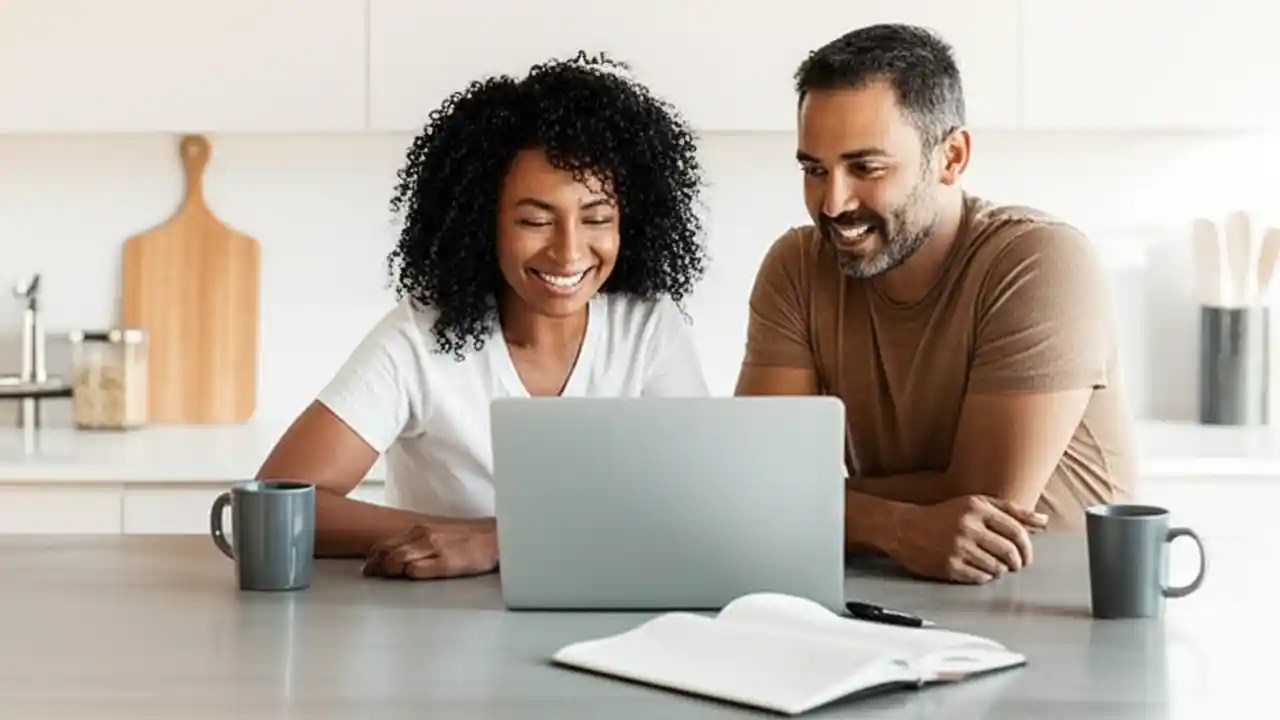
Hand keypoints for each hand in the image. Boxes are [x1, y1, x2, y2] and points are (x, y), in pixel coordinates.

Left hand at [362, 522, 498, 579]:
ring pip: (399, 559)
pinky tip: (406, 577)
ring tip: (382, 578)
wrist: (496, 539)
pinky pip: (419, 569)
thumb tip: (398, 555)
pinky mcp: (447, 563)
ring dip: (387, 569)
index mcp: (422, 529)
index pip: (388, 542)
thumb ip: (420, 542)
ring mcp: (435, 549)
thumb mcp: (440, 534)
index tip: (368, 566)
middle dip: (375, 564)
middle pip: (389, 551)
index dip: (373, 556)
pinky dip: (408, 574)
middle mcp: (425, 536)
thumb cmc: (469, 539)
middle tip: (370, 575)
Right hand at [892, 495, 1046, 583]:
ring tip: (994, 565)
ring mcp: (958, 547)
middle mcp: (968, 526)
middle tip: (1015, 564)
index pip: (1017, 531)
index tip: (1025, 554)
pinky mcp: (949, 565)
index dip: (1027, 547)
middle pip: (1010, 551)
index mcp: (977, 508)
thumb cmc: (943, 516)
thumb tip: (1043, 521)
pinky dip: (986, 577)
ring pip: (997, 567)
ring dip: (1001, 570)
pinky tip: (979, 570)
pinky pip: (981, 577)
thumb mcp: (976, 504)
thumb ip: (1011, 511)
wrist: (904, 528)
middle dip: (1018, 562)